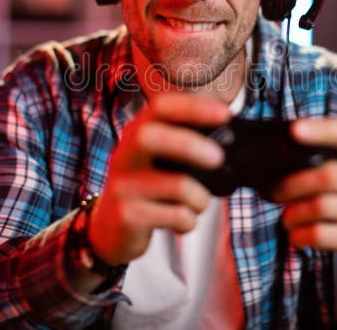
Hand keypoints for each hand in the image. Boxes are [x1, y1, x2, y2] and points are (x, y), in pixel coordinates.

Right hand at [86, 93, 230, 265]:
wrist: (108, 229)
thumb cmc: (144, 190)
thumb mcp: (155, 161)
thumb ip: (181, 146)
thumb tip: (227, 138)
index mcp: (136, 134)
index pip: (160, 107)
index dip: (193, 107)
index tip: (224, 114)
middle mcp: (125, 155)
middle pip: (151, 136)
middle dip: (190, 145)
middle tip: (218, 158)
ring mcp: (123, 186)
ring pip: (175, 185)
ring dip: (200, 198)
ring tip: (198, 204)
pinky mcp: (127, 216)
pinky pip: (174, 215)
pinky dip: (189, 221)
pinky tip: (182, 222)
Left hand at [272, 118, 336, 296]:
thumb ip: (326, 166)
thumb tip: (281, 159)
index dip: (321, 129)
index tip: (294, 129)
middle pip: (328, 175)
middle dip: (294, 184)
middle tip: (277, 194)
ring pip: (323, 205)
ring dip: (295, 213)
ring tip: (286, 218)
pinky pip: (323, 234)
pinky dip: (301, 234)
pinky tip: (296, 236)